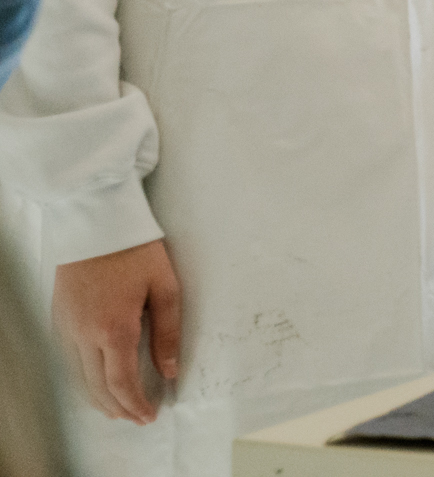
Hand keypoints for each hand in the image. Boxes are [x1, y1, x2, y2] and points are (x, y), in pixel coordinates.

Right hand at [54, 240, 180, 423]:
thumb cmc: (136, 251)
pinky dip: (82, 379)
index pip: (122, 383)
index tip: (149, 415)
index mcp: (114, 328)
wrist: (95, 223)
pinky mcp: (57, 319)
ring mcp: (66, 328)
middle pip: (97, 388)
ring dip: (98, 399)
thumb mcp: (165, 287)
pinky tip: (96, 381)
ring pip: (78, 379)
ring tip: (118, 408)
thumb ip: (167, 332)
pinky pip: (67, 361)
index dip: (135, 405)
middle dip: (118, 408)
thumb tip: (168, 370)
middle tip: (136, 417)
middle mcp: (84, 335)